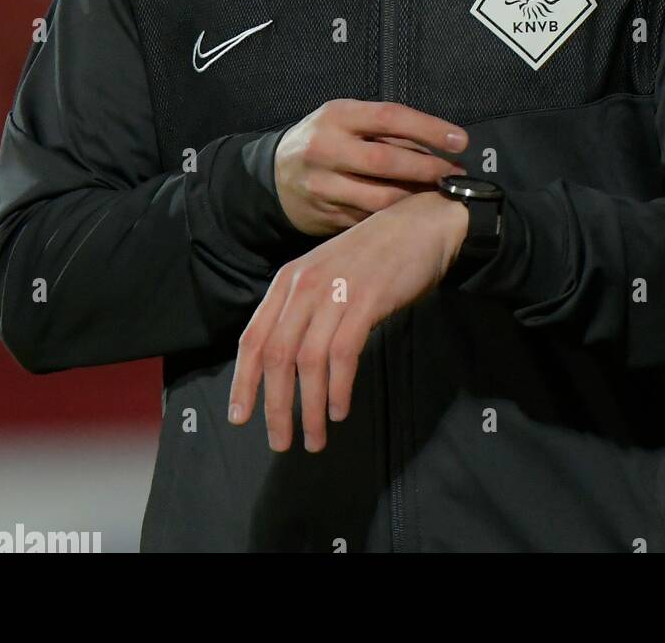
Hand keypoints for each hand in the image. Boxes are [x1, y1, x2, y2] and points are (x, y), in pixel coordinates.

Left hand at [227, 189, 469, 451]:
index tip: (240, 417)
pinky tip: (340, 410)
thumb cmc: (378, 253)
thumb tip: (284, 360)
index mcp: (289, 280)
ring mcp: (336, 290)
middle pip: (277, 355)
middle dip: (275, 406)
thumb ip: (305, 308)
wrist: (424, 222)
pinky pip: (343, 354)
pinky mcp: (367, 298)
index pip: (253, 338)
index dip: (243, 382)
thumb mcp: (328, 274)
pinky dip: (338, 388)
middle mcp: (305, 284)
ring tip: (314, 438)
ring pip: (308, 361)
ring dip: (309, 407)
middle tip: (280, 442)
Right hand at [273, 99, 468, 236]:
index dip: (429, 128)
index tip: (460, 140)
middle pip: (385, 161)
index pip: (389, 117)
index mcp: (336, 116)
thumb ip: (384, 130)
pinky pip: (368, 220)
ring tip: (440, 195)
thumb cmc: (324, 140)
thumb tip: (439, 143)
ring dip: (416, 198)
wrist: (273, 177)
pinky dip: (395, 218)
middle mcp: (326, 149)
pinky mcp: (325, 216)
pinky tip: (414, 213)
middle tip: (456, 174)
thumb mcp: (346, 120)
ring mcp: (323, 186)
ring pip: (379, 198)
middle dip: (427, 169)